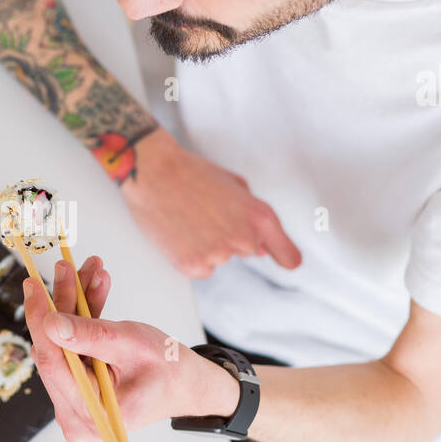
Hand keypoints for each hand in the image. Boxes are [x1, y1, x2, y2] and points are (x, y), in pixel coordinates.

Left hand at [22, 256, 240, 441]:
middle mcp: (76, 415)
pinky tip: (93, 290)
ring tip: (89, 272)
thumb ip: (90, 335)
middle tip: (66, 268)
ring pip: (62, 344)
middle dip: (63, 305)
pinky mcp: (77, 388)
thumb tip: (50, 323)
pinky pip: (71, 348)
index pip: (52, 362)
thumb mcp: (132, 345)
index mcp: (91, 413)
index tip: (33, 286)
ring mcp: (75, 403)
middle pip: (55, 350)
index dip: (40, 319)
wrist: (186, 383)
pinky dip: (82, 319)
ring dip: (75, 306)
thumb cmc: (169, 370)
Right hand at [121, 128, 300, 277]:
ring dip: (208, 246)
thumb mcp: (235, 185)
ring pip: (220, 259)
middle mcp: (244, 239)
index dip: (284, 257)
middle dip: (232, 237)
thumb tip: (261, 246)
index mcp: (260, 217)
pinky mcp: (193, 265)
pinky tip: (180, 233)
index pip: (288, 255)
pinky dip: (190, 256)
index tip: (283, 259)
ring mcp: (218, 255)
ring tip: (190, 219)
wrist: (153, 173)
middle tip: (209, 214)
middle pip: (248, 251)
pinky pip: (200, 268)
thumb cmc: (192, 173)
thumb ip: (254, 215)